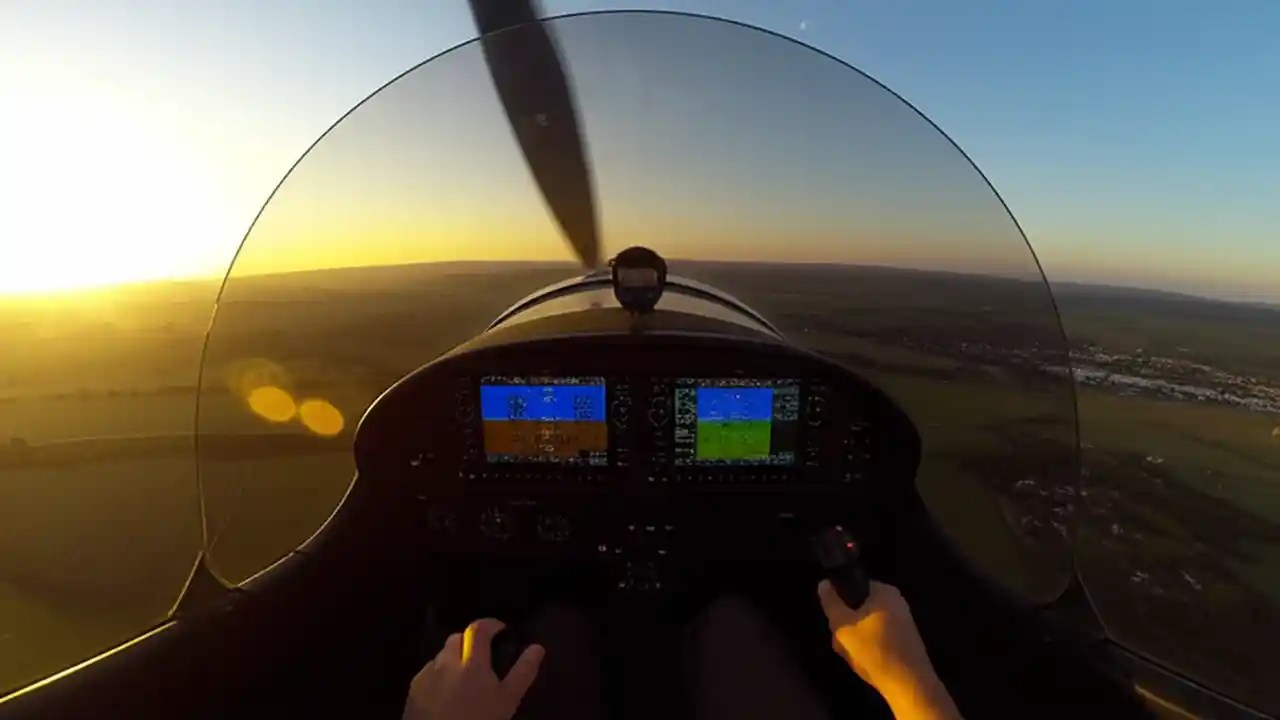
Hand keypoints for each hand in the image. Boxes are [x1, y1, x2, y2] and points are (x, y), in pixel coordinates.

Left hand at [403, 618, 544, 719]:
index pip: (478, 629)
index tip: (500, 630)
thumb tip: (537, 647)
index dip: (490, 624)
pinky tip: (446, 695)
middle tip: (483, 657)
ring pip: (441, 656)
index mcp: (471, 663)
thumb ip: (523, 671)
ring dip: (454, 659)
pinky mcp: (413, 690)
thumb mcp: (508, 701)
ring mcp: (426, 675)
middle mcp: (446, 662)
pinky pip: (428, 673)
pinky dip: (439, 675)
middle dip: (470, 641)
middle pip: (457, 638)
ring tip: (464, 679)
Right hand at [817, 580, 960, 719]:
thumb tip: (824, 583)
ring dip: (856, 641)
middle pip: (859, 609)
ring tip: (854, 657)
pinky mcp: (905, 640)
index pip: (853, 587)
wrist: (909, 685)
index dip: (840, 604)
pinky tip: (866, 663)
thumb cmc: (874, 650)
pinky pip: (879, 638)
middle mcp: (897, 602)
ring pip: (867, 626)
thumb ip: (831, 603)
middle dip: (847, 627)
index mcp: (885, 591)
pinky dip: (870, 649)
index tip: (834, 622)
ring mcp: (903, 622)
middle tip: (842, 643)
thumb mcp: (843, 627)